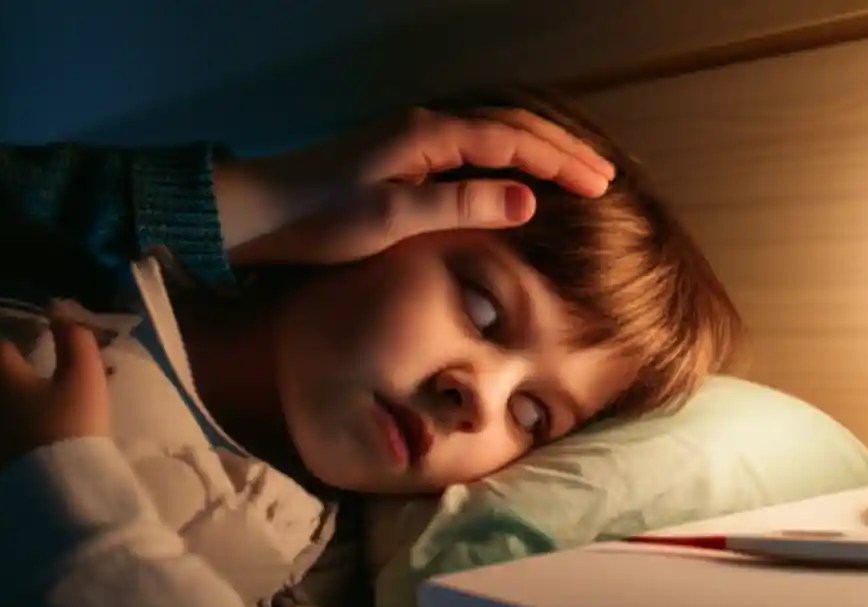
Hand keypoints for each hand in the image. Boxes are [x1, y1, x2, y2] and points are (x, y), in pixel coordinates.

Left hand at [0, 320, 109, 517]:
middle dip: (1, 389)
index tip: (42, 368)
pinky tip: (10, 465)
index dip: (22, 355)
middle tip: (33, 405)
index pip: (2, 350)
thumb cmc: (68, 429)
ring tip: (23, 437)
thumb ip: (77, 342)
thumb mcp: (86, 381)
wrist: (46, 500)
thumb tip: (63, 314)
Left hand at [214, 106, 616, 265]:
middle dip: (562, 150)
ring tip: (580, 170)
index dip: (561, 163)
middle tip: (607, 175)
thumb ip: (461, 205)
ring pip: (496, 133)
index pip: (512, 142)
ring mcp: (417, 138)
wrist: (261, 212)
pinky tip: (524, 173)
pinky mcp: (407, 155)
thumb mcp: (394, 218)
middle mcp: (428, 126)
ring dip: (541, 149)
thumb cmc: (322, 218)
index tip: (601, 185)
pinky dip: (512, 155)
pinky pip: (476, 145)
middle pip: (511, 128)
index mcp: (429, 135)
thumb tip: (528, 199)